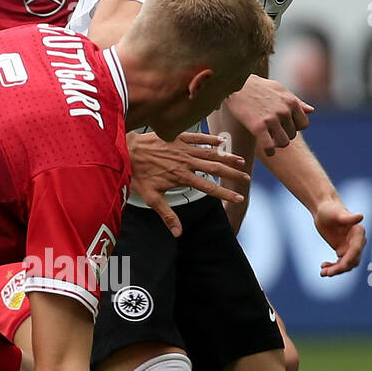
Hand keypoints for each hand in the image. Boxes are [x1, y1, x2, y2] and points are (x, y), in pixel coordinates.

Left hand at [129, 131, 250, 237]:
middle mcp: (186, 162)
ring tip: (242, 161)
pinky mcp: (177, 136)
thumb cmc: (137, 174)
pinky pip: (197, 136)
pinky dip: (210, 138)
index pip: (209, 187)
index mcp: (182, 177)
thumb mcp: (150, 198)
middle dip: (232, 174)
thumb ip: (167, 215)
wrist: (125, 149)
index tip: (238, 197)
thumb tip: (178, 234)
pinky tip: (221, 141)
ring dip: (226, 157)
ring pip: (210, 152)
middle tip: (246, 179)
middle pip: (215, 168)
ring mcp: (182, 148)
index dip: (225, 193)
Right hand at [226, 76, 312, 156]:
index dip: (294, 127)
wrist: (237, 85)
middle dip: (283, 135)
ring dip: (276, 144)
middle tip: (272, 132)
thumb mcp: (280, 90)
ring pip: (284, 142)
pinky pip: (269, 147)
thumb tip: (311, 111)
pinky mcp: (258, 126)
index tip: (284, 127)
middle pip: (292, 134)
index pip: (303, 124)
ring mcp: (272, 119)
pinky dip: (269, 151)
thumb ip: (296, 101)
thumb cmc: (258, 87)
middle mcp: (284, 111)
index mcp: (291, 102)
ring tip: (269, 140)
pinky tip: (266, 149)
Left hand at [314, 198, 365, 275]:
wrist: (324, 210)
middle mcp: (357, 241)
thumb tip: (361, 216)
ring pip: (347, 264)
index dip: (349, 259)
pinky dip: (333, 267)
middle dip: (340, 268)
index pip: (356, 250)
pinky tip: (323, 267)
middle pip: (352, 260)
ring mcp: (350, 247)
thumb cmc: (330, 209)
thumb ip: (348, 217)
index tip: (339, 266)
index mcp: (358, 232)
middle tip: (326, 273)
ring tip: (323, 272)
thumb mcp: (337, 213)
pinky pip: (340, 263)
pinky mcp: (343, 250)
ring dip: (336, 270)